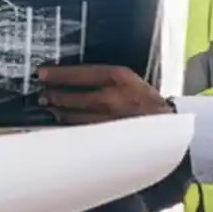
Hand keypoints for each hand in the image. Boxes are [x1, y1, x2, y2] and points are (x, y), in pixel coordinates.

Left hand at [38, 64, 171, 123]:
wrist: (171, 126)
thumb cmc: (147, 100)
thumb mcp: (129, 80)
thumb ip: (106, 78)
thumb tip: (76, 78)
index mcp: (119, 77)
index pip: (81, 74)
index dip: (58, 74)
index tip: (42, 73)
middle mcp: (111, 98)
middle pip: (73, 97)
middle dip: (54, 95)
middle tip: (42, 93)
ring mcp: (108, 120)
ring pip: (73, 116)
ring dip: (58, 111)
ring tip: (48, 106)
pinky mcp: (107, 138)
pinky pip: (81, 131)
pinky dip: (69, 125)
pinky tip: (61, 122)